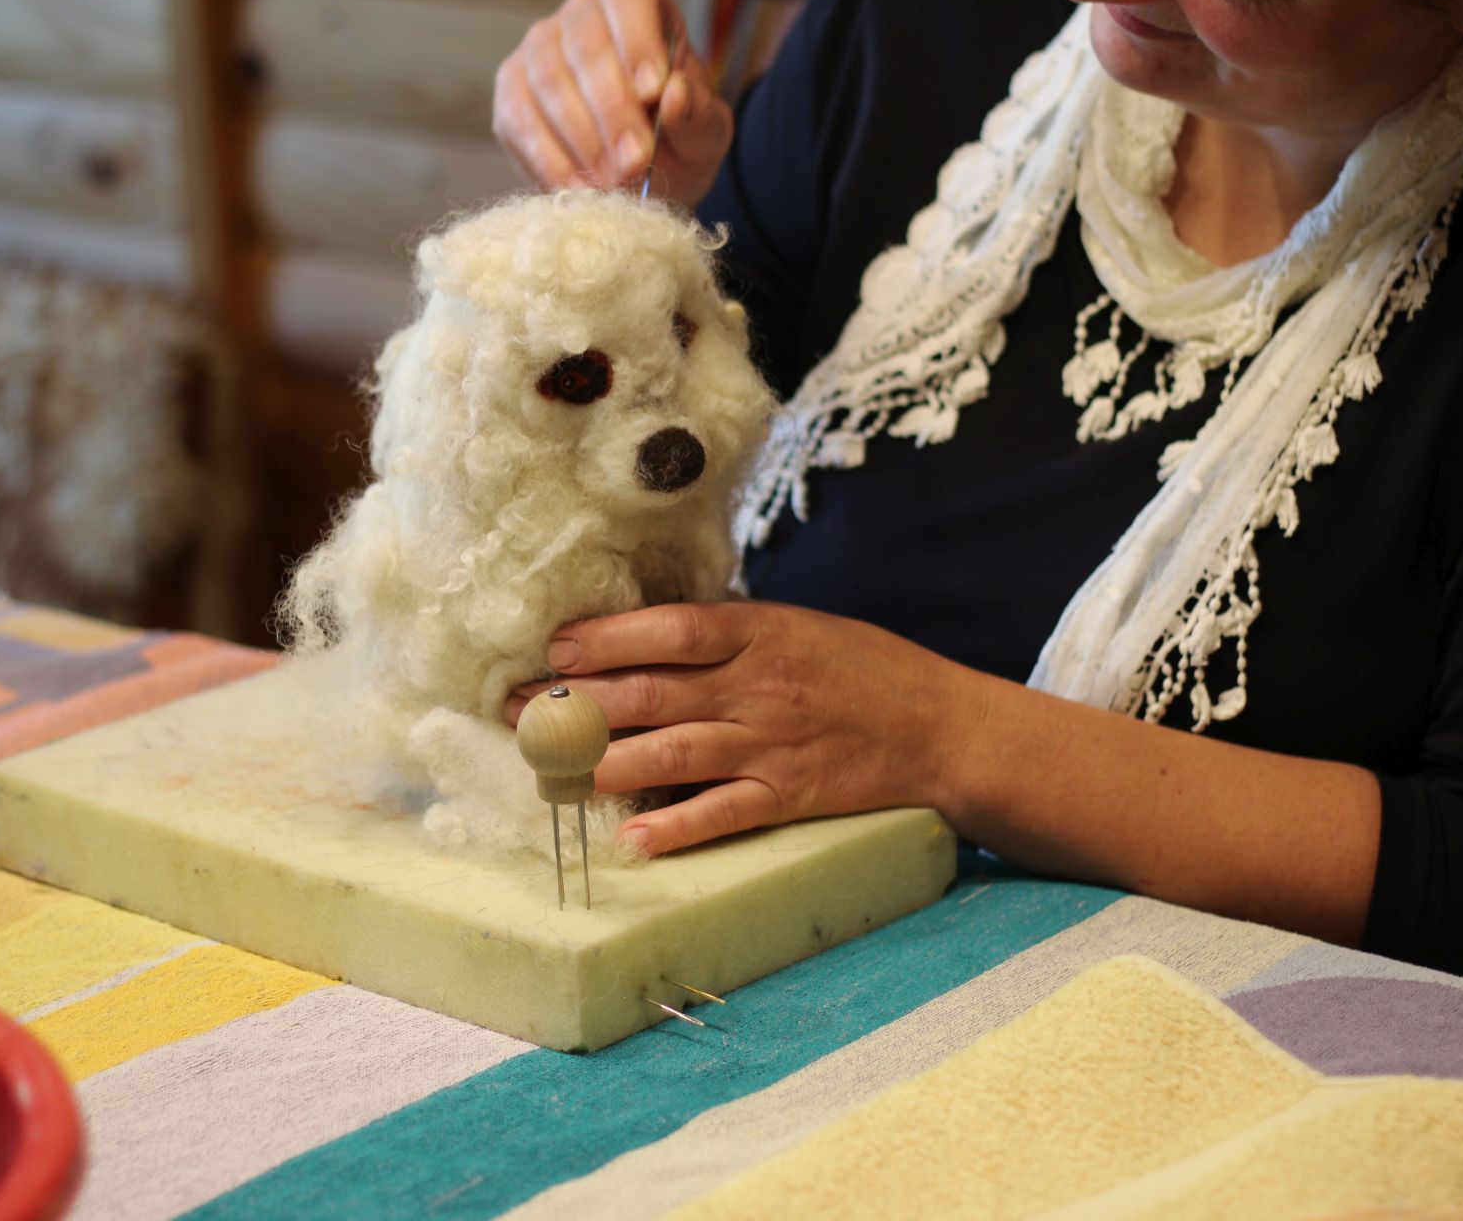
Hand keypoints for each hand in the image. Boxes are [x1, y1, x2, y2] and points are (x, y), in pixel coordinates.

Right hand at [492, 0, 733, 206]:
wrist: (640, 177)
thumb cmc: (678, 141)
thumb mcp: (705, 134)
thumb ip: (697, 115)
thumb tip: (674, 94)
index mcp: (636, 6)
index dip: (638, 41)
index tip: (654, 92)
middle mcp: (580, 16)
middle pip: (584, 45)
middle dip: (612, 108)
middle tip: (636, 160)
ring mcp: (538, 52)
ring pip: (548, 82)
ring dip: (582, 139)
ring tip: (614, 184)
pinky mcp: (511, 97)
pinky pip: (518, 121)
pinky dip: (548, 161)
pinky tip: (578, 190)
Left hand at [506, 602, 970, 854]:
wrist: (942, 728)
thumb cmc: (861, 667)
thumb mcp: (795, 625)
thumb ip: (726, 630)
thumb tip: (642, 630)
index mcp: (761, 632)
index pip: (670, 630)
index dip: (607, 639)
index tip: (555, 650)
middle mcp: (759, 687)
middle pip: (653, 693)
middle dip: (578, 704)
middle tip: (519, 714)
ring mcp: (773, 746)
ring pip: (674, 755)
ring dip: (605, 764)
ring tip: (551, 773)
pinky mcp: (790, 797)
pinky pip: (724, 814)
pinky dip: (676, 828)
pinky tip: (631, 838)